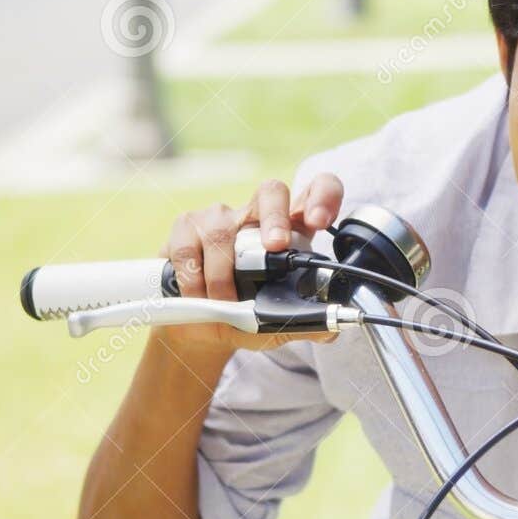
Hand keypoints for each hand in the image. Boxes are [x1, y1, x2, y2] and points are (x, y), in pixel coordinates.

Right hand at [155, 174, 344, 357]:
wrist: (199, 328)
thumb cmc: (246, 316)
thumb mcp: (279, 322)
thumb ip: (305, 321)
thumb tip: (332, 328)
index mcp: (291, 230)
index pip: (317, 190)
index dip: (323, 196)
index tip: (320, 220)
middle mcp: (257, 215)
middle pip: (272, 191)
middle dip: (275, 217)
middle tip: (276, 247)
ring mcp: (220, 217)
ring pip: (223, 230)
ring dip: (223, 275)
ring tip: (224, 303)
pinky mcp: (185, 226)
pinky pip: (188, 246)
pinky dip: (193, 278)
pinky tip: (196, 295)